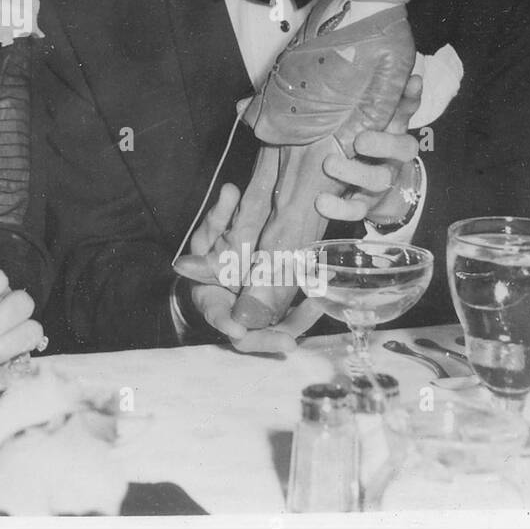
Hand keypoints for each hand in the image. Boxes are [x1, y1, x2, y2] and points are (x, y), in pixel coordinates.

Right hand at [174, 183, 324, 352]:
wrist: (216, 270)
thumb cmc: (209, 253)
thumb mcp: (211, 232)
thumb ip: (221, 214)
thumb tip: (230, 189)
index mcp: (210, 298)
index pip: (215, 315)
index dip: (224, 323)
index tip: (237, 328)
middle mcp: (232, 315)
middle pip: (248, 338)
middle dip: (268, 339)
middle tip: (289, 339)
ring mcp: (252, 319)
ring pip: (272, 332)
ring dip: (294, 325)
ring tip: (315, 307)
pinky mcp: (271, 315)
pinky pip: (287, 321)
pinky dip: (302, 315)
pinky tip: (320, 298)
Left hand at [316, 74, 421, 222]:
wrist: (373, 191)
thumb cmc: (363, 146)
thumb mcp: (368, 123)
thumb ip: (373, 101)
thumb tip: (386, 71)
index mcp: (394, 131)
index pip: (407, 111)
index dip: (411, 98)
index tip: (410, 81)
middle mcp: (394, 156)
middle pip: (402, 148)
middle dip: (383, 142)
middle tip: (360, 139)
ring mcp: (382, 181)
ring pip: (379, 179)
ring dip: (354, 172)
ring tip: (329, 164)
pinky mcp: (366, 204)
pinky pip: (357, 209)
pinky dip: (340, 208)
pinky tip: (322, 202)